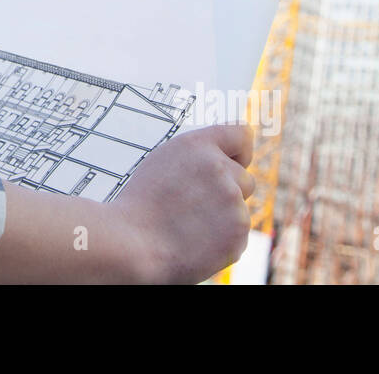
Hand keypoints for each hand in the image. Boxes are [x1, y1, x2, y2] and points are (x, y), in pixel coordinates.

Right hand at [110, 123, 255, 283]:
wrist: (133, 242)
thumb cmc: (141, 204)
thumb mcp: (163, 161)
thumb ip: (197, 157)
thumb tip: (224, 160)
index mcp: (198, 146)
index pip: (241, 135)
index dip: (240, 152)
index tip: (236, 163)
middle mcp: (219, 168)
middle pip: (245, 180)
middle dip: (230, 193)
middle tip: (199, 207)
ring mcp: (232, 200)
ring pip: (240, 211)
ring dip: (223, 220)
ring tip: (188, 227)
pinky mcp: (238, 231)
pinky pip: (237, 237)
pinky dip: (221, 243)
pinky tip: (195, 242)